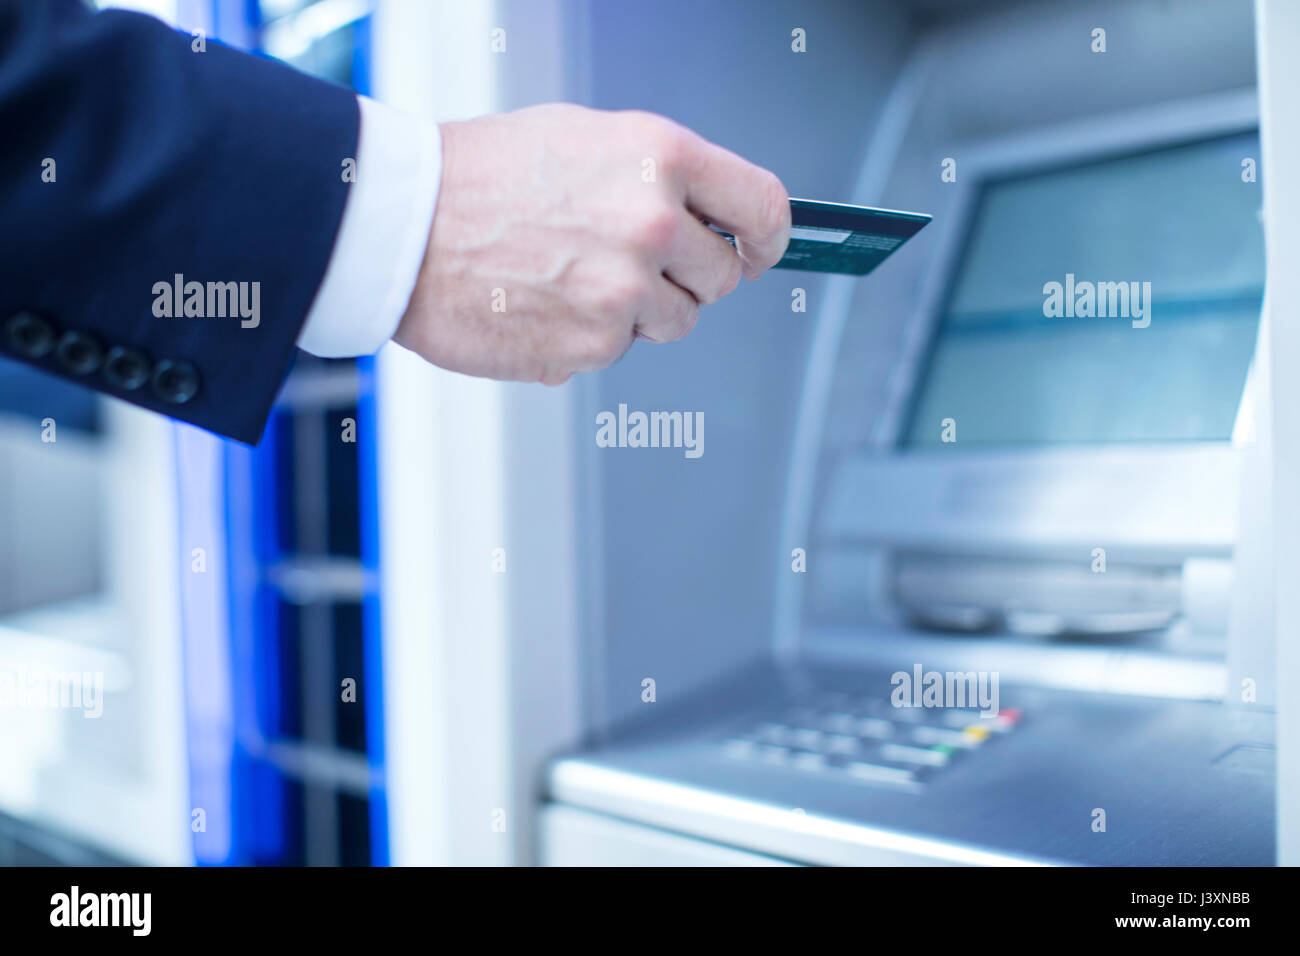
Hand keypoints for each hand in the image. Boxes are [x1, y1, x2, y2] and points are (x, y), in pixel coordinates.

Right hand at [394, 103, 790, 384]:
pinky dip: (591, 335)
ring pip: (676, 322)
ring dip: (640, 310)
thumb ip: (658, 178)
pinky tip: (543, 302)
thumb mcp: (586, 139)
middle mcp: (653, 225)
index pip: (763, 207)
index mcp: (659, 159)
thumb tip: (711, 217)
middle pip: (721, 277)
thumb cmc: (480, 175)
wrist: (400, 225)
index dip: (769, 236)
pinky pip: (621, 350)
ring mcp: (624, 293)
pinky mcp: (592, 347)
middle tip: (628, 260)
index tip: (760, 249)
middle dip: (687, 275)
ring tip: (572, 276)